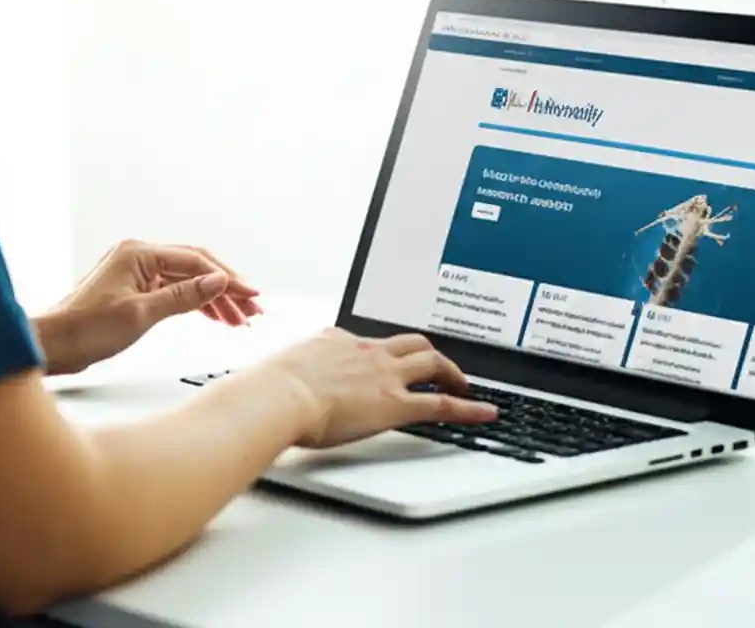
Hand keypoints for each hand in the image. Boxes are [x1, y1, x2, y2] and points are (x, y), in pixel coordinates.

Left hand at [34, 241, 261, 374]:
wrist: (53, 345)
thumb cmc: (84, 329)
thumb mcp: (141, 314)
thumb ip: (183, 296)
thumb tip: (217, 282)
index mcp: (139, 253)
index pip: (196, 261)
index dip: (227, 279)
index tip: (250, 295)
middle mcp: (138, 257)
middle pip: (196, 267)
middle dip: (226, 289)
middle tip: (252, 308)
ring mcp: (137, 273)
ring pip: (187, 281)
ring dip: (214, 299)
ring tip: (239, 318)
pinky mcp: (135, 290)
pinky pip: (174, 291)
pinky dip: (196, 304)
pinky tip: (213, 315)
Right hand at [234, 328, 497, 448]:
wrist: (278, 396)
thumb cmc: (268, 390)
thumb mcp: (275, 372)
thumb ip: (282, 374)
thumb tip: (270, 383)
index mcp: (336, 342)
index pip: (366, 341)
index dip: (381, 352)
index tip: (383, 360)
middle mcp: (365, 351)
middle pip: (410, 343)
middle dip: (429, 353)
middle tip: (439, 367)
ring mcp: (384, 375)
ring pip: (432, 363)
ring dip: (452, 373)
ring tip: (465, 386)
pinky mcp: (395, 403)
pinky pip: (442, 404)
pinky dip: (469, 408)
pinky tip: (486, 413)